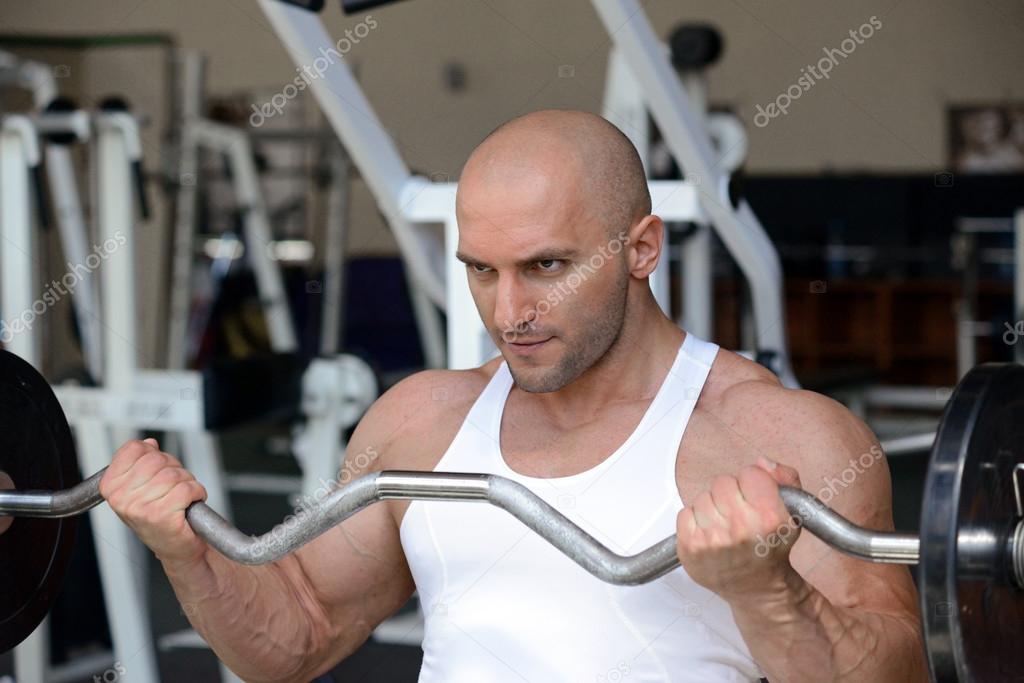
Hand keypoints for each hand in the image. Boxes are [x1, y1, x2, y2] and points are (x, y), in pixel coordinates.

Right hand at [99, 438, 208, 566]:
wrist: (176, 547)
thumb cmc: (160, 517)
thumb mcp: (142, 487)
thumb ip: (141, 462)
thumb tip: (148, 444)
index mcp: (111, 486)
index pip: (135, 448)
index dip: (154, 454)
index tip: (156, 471)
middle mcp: (121, 497)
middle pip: (157, 458)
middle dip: (173, 469)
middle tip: (172, 488)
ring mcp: (139, 507)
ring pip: (174, 474)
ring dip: (186, 483)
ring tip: (180, 499)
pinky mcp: (160, 515)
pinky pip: (187, 488)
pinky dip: (196, 493)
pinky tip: (189, 505)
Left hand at [675, 456, 802, 600]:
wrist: (758, 589)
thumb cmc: (772, 549)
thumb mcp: (792, 512)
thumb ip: (784, 479)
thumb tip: (763, 463)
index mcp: (769, 517)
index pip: (750, 473)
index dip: (753, 483)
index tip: (755, 497)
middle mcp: (740, 528)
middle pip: (723, 482)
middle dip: (731, 493)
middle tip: (738, 512)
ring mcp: (713, 539)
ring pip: (703, 497)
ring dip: (712, 508)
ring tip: (725, 525)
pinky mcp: (690, 548)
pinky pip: (685, 513)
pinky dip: (695, 520)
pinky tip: (710, 532)